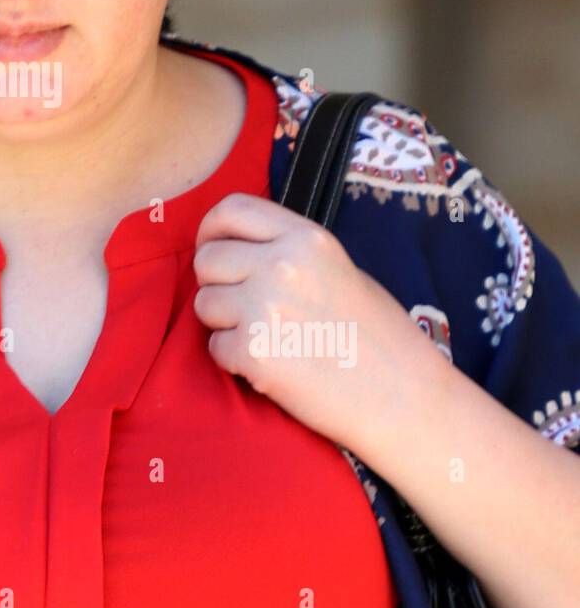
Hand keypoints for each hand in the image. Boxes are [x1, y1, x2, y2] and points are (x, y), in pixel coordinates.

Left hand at [192, 192, 449, 454]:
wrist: (404, 397)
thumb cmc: (377, 335)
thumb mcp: (338, 268)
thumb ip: (285, 251)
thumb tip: (233, 248)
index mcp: (306, 238)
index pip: (232, 210)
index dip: (212, 231)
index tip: (212, 248)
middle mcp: (281, 265)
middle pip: (207, 260)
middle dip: (215, 284)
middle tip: (243, 306)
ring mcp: (264, 308)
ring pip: (204, 304)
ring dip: (223, 323)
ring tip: (266, 337)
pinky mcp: (254, 353)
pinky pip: (214, 348)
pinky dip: (234, 359)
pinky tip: (271, 364)